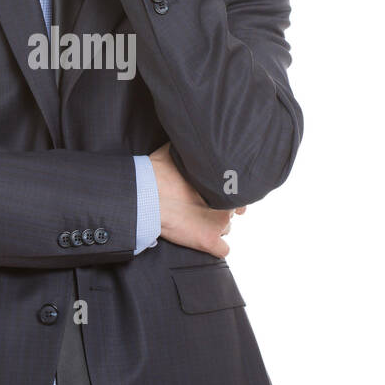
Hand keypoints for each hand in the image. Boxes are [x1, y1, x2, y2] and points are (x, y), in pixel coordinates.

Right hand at [149, 141, 245, 258]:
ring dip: (215, 226)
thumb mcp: (176, 151)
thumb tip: (192, 134)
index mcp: (221, 183)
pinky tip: (203, 241)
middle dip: (219, 210)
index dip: (229, 195)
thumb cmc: (158, 172)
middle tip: (203, 209)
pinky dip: (215, 246)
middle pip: (230, 210)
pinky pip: (222, 250)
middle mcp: (225, 203)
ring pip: (225, 228)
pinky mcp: (208, 241)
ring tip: (196, 223)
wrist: (147, 197)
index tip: (218, 196)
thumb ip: (190, 149)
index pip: (237, 192)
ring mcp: (219, 224)